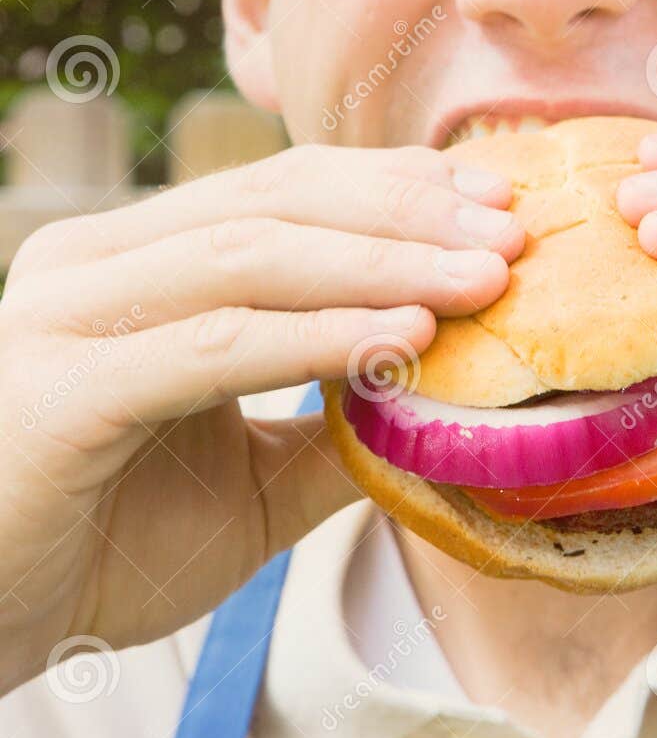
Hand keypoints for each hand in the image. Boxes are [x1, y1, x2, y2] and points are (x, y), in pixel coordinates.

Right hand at [0, 144, 522, 693]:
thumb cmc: (102, 549)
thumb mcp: (247, 484)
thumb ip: (332, 434)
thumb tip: (449, 407)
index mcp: (131, 262)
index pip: (280, 191)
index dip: (393, 188)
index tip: (496, 204)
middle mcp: (92, 264)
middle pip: (275, 202)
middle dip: (407, 211)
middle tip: (513, 232)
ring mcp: (66, 317)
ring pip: (250, 257)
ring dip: (382, 261)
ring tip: (485, 278)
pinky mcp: (62, 391)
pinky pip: (214, 345)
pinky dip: (318, 336)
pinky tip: (405, 335)